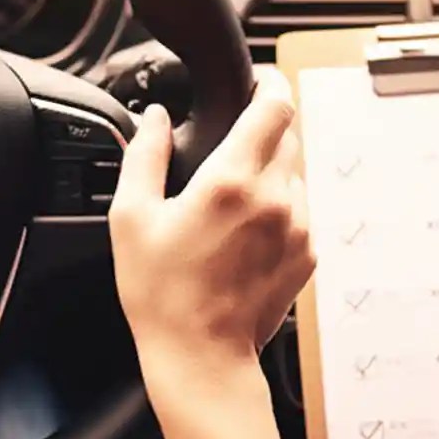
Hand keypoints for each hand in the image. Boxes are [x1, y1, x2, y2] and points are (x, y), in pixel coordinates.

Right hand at [108, 67, 314, 381]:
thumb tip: (150, 117)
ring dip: (270, 167)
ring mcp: (298, 227)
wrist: (201, 357)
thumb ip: (143, 155)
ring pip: (295, 171)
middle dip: (263, 125)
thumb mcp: (131, 218)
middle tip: (230, 138)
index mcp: (232, 181)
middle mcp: (275, 198)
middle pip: (289, 133)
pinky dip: (277, 203)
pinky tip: (241, 229)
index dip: (268, 83)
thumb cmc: (160, 293)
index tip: (255, 80)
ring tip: (230, 194)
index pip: (274, 106)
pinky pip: (299, 208)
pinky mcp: (307, 253)